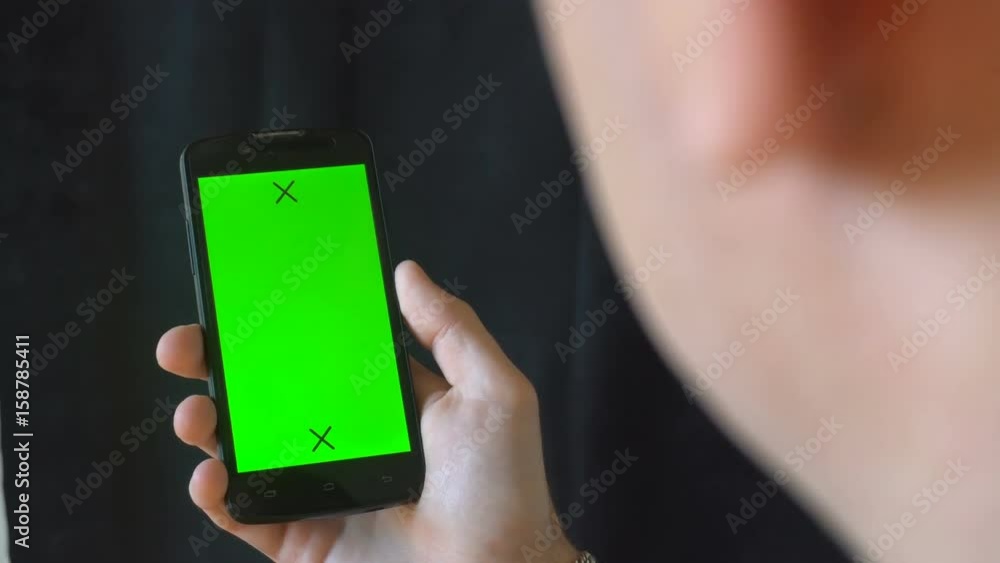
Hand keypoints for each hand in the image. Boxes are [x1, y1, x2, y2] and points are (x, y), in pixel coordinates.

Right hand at [156, 260, 578, 562]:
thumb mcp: (493, 394)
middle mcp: (347, 439)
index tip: (244, 294)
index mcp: (387, 401)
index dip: (282, 324)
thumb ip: (451, 329)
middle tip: (186, 344)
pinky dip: (215, 493)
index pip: (322, 351)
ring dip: (206, 423)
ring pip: (244, 448)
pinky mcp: (302, 537)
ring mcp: (321, 488)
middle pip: (269, 393)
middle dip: (219, 366)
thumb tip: (407, 273)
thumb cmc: (503, 492)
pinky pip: (244, 512)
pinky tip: (211, 472)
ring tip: (196, 410)